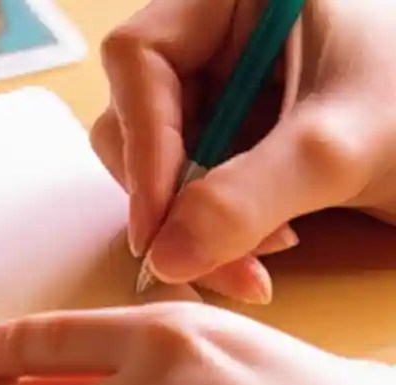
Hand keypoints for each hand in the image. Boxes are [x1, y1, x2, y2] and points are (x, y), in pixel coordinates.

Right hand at [94, 0, 395, 302]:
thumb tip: (165, 255)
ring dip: (193, 223)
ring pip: (159, 160)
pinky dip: (215, 228)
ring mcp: (224, 86)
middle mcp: (220, 34)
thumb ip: (248, 196)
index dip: (141, 140)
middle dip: (169, 196)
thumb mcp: (337, 147)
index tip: (156, 222)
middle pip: (138, 115)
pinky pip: (191, 184)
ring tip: (259, 259)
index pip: (141, 56)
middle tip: (206, 257)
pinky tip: (266, 247)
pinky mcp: (237, 134)